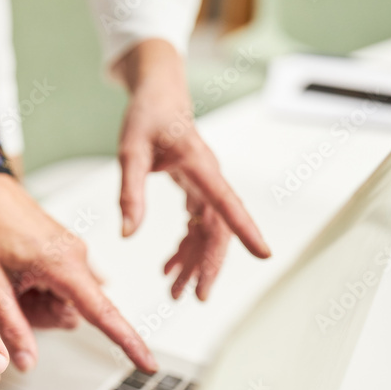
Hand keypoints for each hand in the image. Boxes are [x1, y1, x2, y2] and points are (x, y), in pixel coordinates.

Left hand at [0, 171, 156, 373]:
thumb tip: (26, 363)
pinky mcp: (68, 252)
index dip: (128, 343)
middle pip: (74, 313)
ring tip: (10, 281)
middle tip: (9, 297)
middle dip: (43, 316)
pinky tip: (19, 275)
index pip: (104, 314)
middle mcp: (78, 258)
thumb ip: (11, 327)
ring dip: (39, 302)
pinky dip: (41, 289)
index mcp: (65, 265)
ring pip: (66, 301)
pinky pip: (63, 285)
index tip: (149, 365)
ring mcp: (75, 254)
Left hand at [114, 39, 270, 299]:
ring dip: (193, 261)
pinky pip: (197, 225)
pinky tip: (169, 266)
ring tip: (174, 291)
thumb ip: (130, 192)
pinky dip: (184, 247)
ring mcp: (205, 184)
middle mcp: (209, 177)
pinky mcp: (196, 188)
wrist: (158, 93)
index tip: (263, 254)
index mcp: (199, 165)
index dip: (245, 229)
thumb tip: (127, 233)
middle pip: (217, 228)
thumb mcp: (129, 151)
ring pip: (207, 232)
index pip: (226, 202)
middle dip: (208, 264)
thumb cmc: (146, 115)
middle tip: (194, 296)